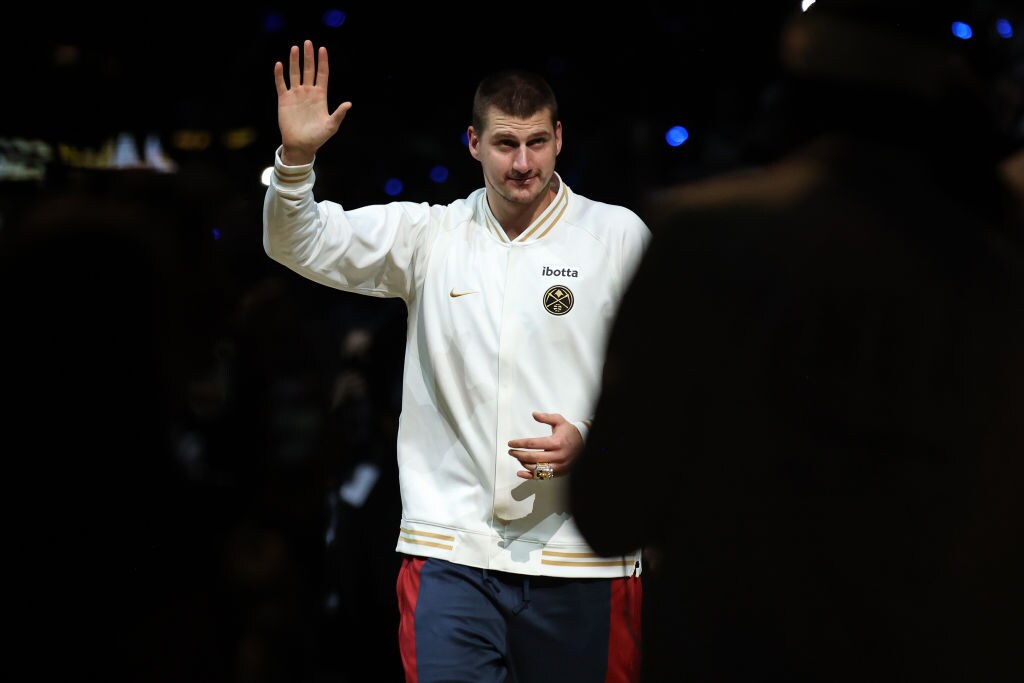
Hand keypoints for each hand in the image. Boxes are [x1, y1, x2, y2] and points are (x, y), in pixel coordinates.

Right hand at [273, 40, 351, 164]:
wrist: (301, 145)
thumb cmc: (318, 137)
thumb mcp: (331, 126)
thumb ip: (339, 114)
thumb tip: (349, 104)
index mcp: (320, 96)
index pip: (322, 74)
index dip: (322, 62)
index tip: (323, 49)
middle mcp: (308, 92)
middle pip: (308, 70)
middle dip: (308, 56)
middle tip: (308, 42)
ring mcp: (296, 95)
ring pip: (295, 74)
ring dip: (294, 61)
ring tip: (295, 48)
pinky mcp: (284, 100)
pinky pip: (281, 84)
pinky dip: (279, 75)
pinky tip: (279, 64)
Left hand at [508, 412, 583, 479]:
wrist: (584, 444)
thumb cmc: (569, 433)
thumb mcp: (560, 421)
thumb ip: (546, 417)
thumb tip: (534, 414)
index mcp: (556, 442)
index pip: (532, 444)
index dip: (519, 443)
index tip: (511, 443)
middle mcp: (557, 456)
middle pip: (532, 457)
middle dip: (518, 454)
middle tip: (511, 451)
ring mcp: (558, 466)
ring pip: (535, 468)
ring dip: (523, 463)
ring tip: (518, 457)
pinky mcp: (558, 473)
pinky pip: (541, 477)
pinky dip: (529, 476)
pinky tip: (520, 472)